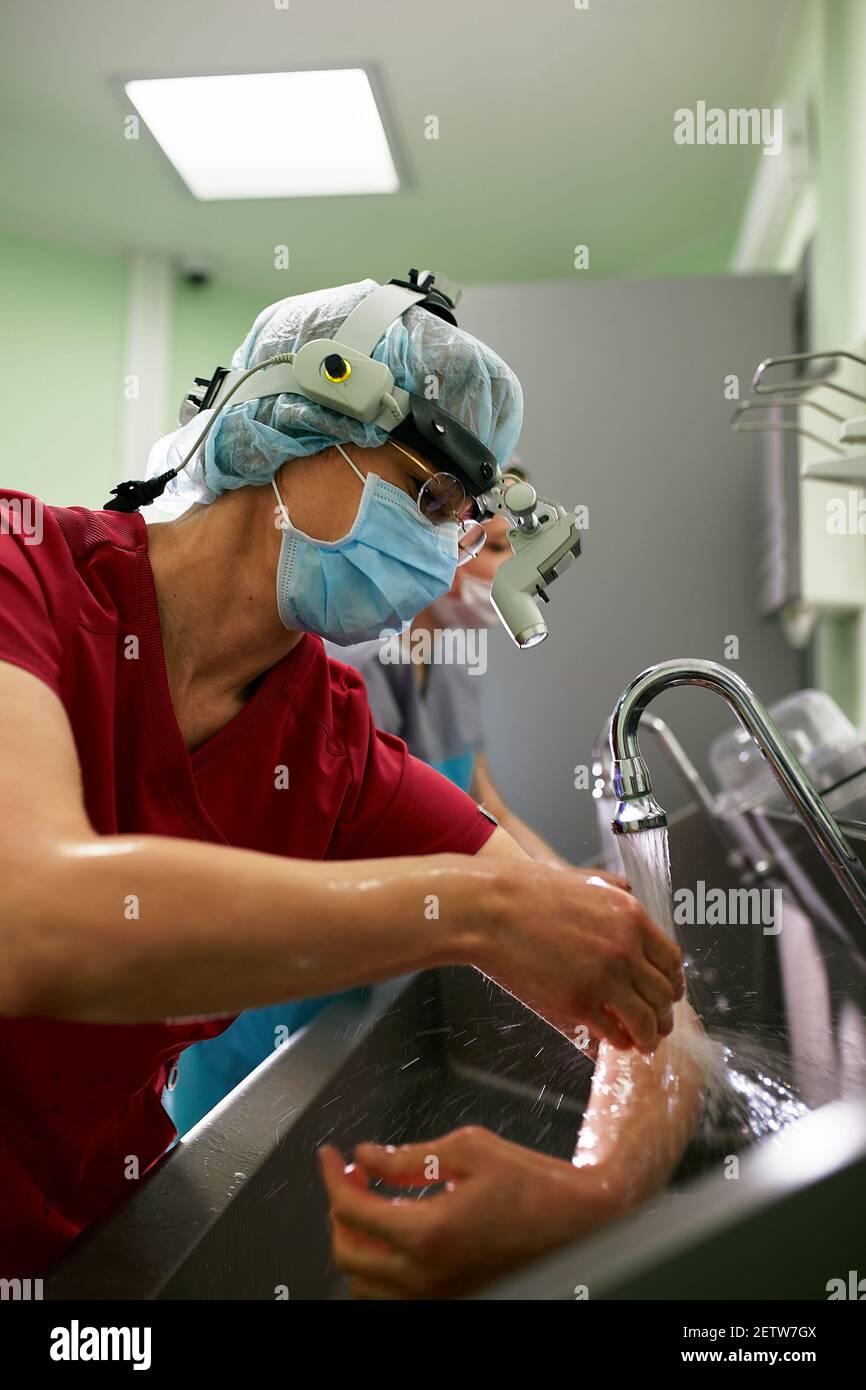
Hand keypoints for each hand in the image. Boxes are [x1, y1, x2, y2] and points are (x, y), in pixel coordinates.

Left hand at [319, 1127, 618, 1299]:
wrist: (581, 1223)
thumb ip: (407, 1157)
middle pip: (347, 1251)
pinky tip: (392, 1237)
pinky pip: (390, 1296)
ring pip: (363, 1283)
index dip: (333, 1175)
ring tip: (371, 1203)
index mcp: (429, 1232)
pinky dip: (377, 1268)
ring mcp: (438, 1296)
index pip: (351, 1209)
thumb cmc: (533, 1183)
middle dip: (339, 1207)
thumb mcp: (469, 1149)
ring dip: (355, 1240)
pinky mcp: (451, 1300)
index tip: (331, 1155)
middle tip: (353, 1174)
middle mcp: (427, 1275)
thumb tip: (366, 1156)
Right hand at [477, 859, 683, 1051]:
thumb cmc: (528, 892)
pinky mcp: (578, 1002)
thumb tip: (629, 891)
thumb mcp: (583, 882)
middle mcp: (626, 949)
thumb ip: (612, 891)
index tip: (668, 994)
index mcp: (631, 917)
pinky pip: (613, 1031)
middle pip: (664, 994)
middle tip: (660, 1025)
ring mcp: (604, 977)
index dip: (672, 983)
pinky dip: (619, 1042)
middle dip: (665, 1015)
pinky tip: (616, 1042)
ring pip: (646, 1020)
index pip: (672, 960)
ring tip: (644, 1043)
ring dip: (649, 1036)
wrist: (490, 908)